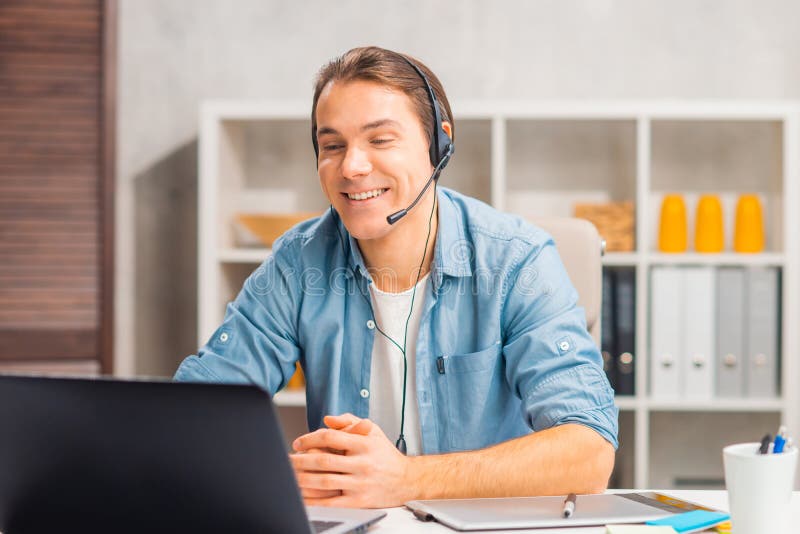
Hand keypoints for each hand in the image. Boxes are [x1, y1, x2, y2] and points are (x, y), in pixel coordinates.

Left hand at [290, 413, 413, 507]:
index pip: (331, 437)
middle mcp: (363, 463)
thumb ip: (349, 421)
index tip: (298, 443)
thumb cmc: (385, 454)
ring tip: (290, 476)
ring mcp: (361, 483)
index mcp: (364, 443)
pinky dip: (315, 501)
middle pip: (324, 460)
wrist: (407, 479)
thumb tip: (327, 419)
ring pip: (325, 481)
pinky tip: (302, 497)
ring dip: (303, 479)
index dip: (310, 439)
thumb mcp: (372, 430)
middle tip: (287, 460)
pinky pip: (332, 502)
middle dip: (300, 461)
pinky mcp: (360, 501)